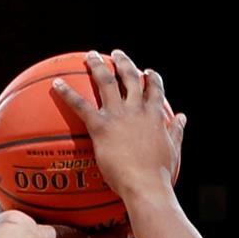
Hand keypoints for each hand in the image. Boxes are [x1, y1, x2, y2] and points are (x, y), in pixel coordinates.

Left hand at [49, 50, 183, 201]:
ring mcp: (119, 115)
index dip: (151, 78)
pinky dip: (67, 93)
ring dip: (97, 66)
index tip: (147, 71)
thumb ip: (176, 131)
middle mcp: (137, 109)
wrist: (145, 183)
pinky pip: (81, 105)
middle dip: (123, 62)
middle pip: (130, 77)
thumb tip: (182, 117)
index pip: (155, 89)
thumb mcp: (173, 149)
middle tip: (115, 54)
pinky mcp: (101, 126)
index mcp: (154, 115)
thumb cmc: (159, 173)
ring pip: (107, 82)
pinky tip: (56, 84)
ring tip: (90, 56)